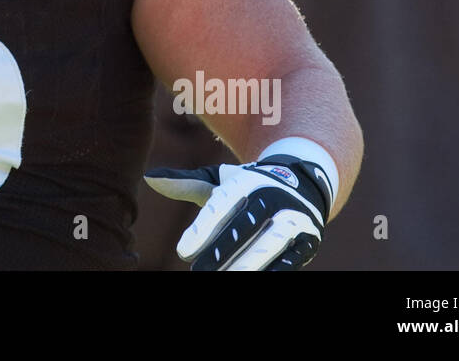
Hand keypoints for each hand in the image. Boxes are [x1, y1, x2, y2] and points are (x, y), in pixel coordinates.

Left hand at [144, 155, 331, 269]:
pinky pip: (290, 260)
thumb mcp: (218, 182)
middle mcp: (273, 196)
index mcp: (247, 181)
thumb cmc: (248, 186)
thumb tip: (149, 178)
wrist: (302, 184)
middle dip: (224, 250)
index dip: (202, 229)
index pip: (222, 205)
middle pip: (247, 225)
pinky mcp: (308, 240)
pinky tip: (251, 279)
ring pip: (272, 242)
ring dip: (249, 263)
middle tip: (199, 271)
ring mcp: (294, 218)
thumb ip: (185, 183)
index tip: (182, 251)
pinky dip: (272, 271)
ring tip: (224, 277)